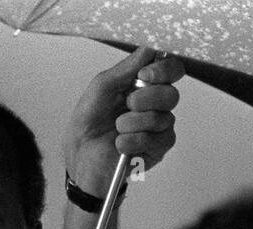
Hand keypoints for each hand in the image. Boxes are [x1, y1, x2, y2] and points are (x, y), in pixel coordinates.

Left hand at [64, 47, 184, 194]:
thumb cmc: (89, 122)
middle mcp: (156, 106)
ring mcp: (159, 128)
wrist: (81, 155)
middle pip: (171, 95)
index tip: (144, 75)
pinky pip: (158, 140)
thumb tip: (148, 49)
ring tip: (117, 128)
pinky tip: (121, 143)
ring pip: (163, 119)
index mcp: (144, 86)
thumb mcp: (102, 87)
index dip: (164, 70)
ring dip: (134, 122)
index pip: (171, 71)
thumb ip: (126, 69)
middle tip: (127, 104)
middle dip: (147, 98)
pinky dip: (135, 140)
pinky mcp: (158, 150)